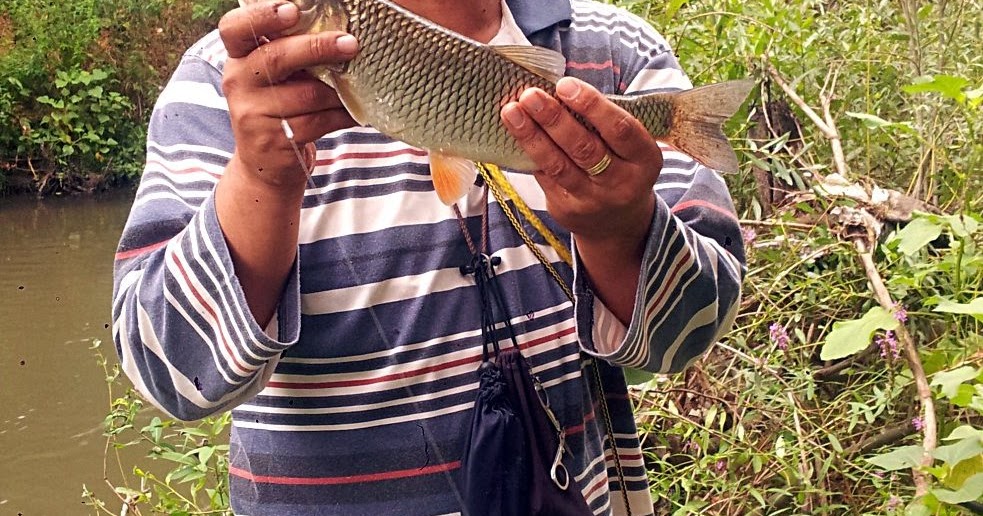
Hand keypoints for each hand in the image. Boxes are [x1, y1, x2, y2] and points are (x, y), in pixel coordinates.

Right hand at [218, 1, 358, 190]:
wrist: (264, 164)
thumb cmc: (277, 107)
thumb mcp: (273, 77)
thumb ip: (290, 51)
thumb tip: (339, 29)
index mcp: (238, 57)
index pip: (235, 28)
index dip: (262, 16)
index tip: (291, 10)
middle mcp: (238, 83)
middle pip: (277, 58)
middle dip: (318, 47)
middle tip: (350, 43)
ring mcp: (253, 114)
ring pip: (307, 94)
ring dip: (338, 90)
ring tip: (357, 84)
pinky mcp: (275, 141)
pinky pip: (319, 121)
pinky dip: (343, 114)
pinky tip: (355, 111)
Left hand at [500, 77, 663, 320]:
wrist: (618, 225)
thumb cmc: (621, 168)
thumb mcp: (631, 148)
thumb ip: (605, 123)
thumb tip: (559, 89)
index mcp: (644, 159)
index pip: (619, 129)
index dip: (591, 106)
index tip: (564, 85)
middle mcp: (621, 183)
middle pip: (585, 148)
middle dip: (554, 119)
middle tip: (531, 95)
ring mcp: (593, 200)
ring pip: (559, 165)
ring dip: (532, 136)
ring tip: (512, 111)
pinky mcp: (567, 209)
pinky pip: (544, 177)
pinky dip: (528, 152)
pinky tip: (514, 132)